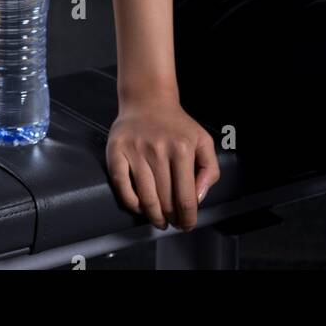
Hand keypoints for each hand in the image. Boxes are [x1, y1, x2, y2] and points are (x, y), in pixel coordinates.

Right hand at [106, 95, 220, 230]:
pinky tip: (140, 207)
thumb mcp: (203, 141)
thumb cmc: (177, 125)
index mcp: (182, 148)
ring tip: (159, 221)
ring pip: (145, 198)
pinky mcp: (116, 150)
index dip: (188, 218)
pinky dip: (132, 203)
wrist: (148, 100)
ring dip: (153, 216)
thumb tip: (198, 198)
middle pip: (165, 201)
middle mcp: (158, 149)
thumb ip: (209, 169)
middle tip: (173, 223)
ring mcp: (135, 150)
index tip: (187, 225)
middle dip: (172, 218)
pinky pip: (122, 186)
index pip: (186, 197)